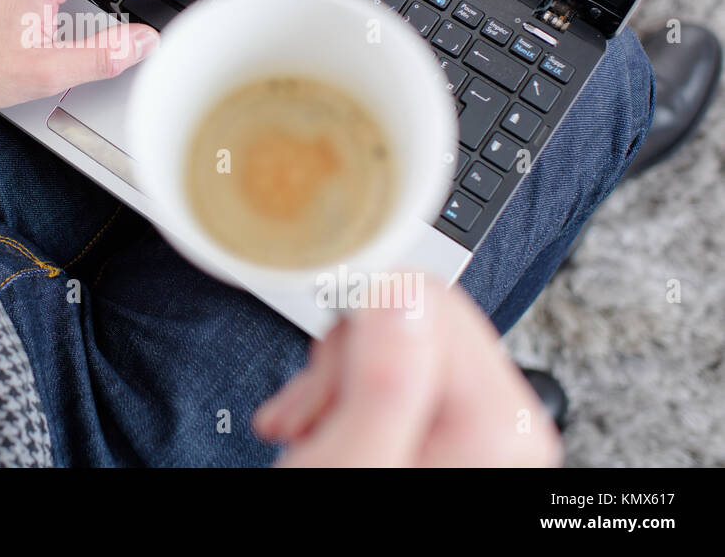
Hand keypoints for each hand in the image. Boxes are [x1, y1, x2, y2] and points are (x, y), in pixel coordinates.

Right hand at [253, 279, 562, 466]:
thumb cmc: (345, 545)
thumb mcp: (352, 465)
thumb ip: (387, 375)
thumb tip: (398, 289)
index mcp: (497, 424)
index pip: (425, 298)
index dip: (356, 325)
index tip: (321, 372)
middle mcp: (505, 426)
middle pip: (417, 318)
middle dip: (347, 355)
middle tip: (317, 411)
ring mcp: (483, 435)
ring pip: (403, 343)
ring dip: (341, 377)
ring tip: (314, 428)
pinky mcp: (458, 440)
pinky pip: (403, 376)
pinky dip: (350, 395)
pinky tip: (328, 431)